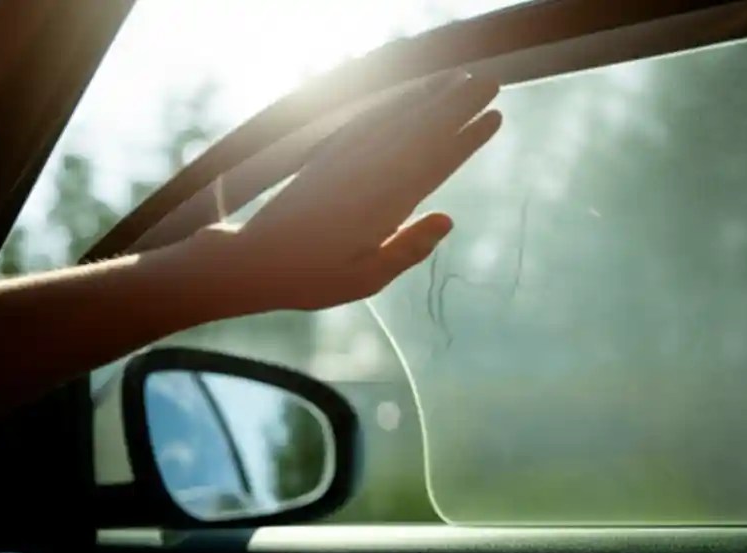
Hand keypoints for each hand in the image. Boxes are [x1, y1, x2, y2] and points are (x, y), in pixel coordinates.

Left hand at [195, 70, 501, 311]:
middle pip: (421, 131)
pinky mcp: (329, 156)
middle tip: (491, 83)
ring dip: (430, 97)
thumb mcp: (366, 279)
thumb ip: (407, 249)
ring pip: (397, 120)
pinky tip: (409, 96)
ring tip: (460, 79)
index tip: (494, 117)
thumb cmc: (313, 277)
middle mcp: (367, 173)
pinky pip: (368, 121)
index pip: (435, 162)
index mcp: (382, 204)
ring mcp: (347, 159)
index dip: (466, 138)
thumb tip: (448, 218)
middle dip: (456, 104)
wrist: (252, 259)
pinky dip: (392, 105)